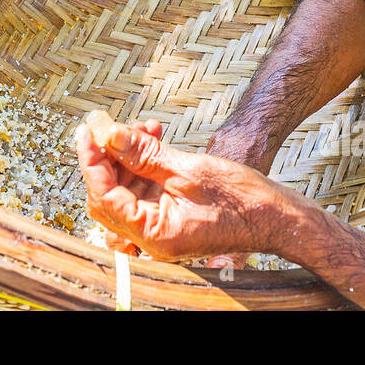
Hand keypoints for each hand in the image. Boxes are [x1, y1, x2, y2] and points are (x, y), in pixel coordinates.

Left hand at [75, 118, 287, 262]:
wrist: (276, 215)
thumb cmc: (242, 199)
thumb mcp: (188, 168)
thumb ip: (144, 154)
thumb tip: (110, 135)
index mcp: (154, 235)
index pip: (105, 197)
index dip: (92, 162)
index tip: (88, 132)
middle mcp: (152, 239)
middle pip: (108, 196)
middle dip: (107, 158)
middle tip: (111, 126)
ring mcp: (159, 228)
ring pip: (124, 190)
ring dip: (127, 156)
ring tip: (144, 128)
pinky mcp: (168, 216)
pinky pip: (142, 190)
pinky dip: (143, 164)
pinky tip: (153, 138)